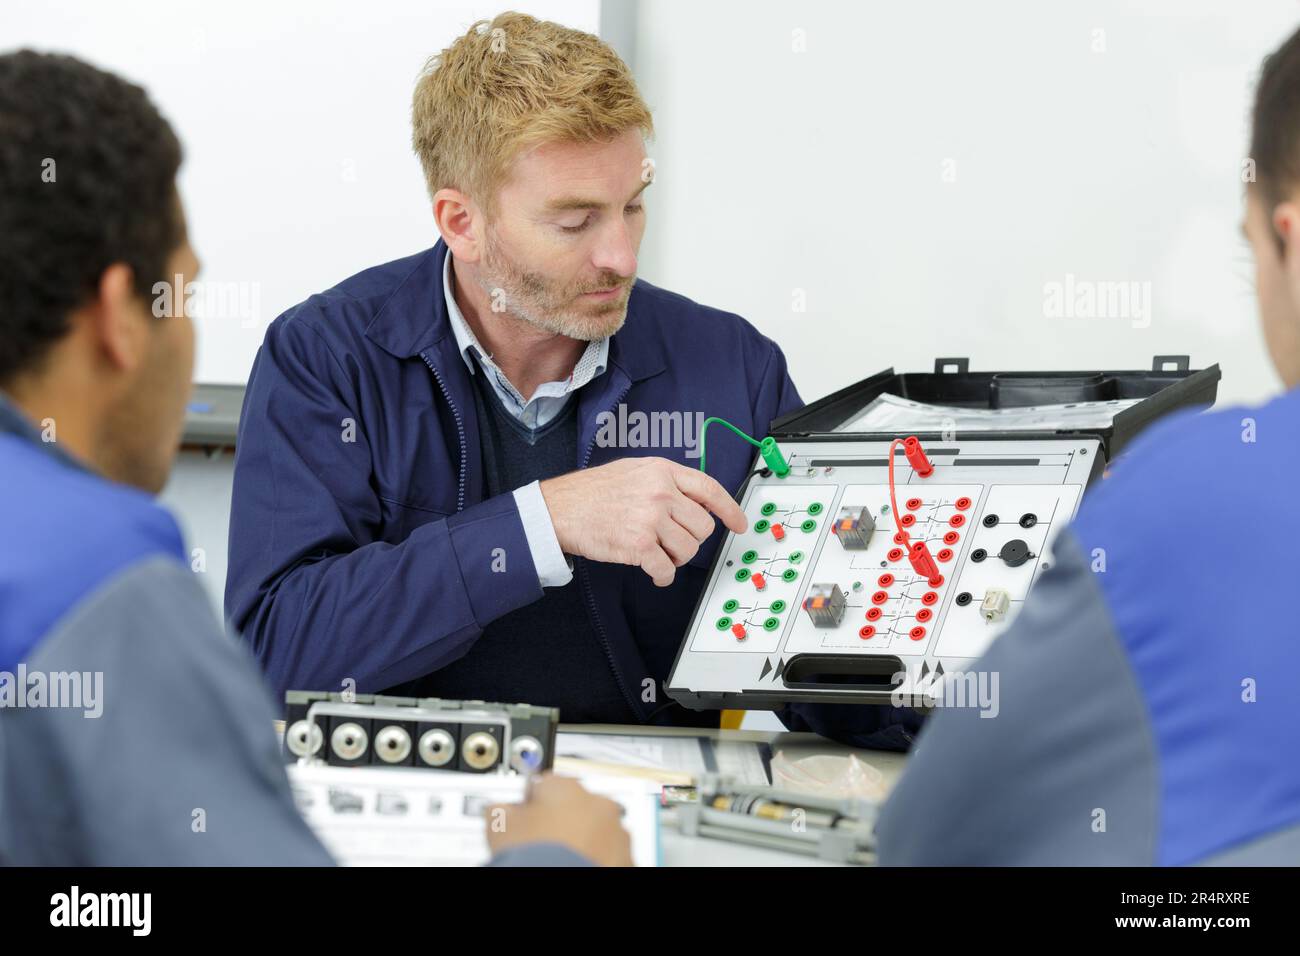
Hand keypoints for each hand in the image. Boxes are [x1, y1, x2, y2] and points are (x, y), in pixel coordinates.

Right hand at [486, 774, 632, 866]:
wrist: (555, 878)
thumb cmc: (532, 855)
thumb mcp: (500, 824)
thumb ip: (503, 807)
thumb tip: (499, 809)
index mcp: (567, 787)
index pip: (547, 783)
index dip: (533, 802)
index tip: (527, 816)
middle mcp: (599, 805)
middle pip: (578, 806)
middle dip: (563, 821)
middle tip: (544, 843)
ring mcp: (616, 833)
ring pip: (599, 831)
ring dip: (584, 841)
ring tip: (561, 860)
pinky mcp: (626, 859)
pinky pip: (611, 855)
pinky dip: (598, 860)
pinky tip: (577, 868)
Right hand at [540, 456, 747, 585]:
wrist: (561, 508)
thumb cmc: (593, 492)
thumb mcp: (634, 471)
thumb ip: (666, 481)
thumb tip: (696, 501)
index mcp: (663, 471)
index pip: (709, 488)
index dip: (730, 509)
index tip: (740, 523)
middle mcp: (661, 492)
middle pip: (702, 527)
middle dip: (691, 540)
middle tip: (671, 542)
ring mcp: (651, 519)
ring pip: (688, 550)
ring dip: (675, 558)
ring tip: (656, 553)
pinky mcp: (639, 545)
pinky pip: (666, 570)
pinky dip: (662, 577)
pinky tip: (653, 572)